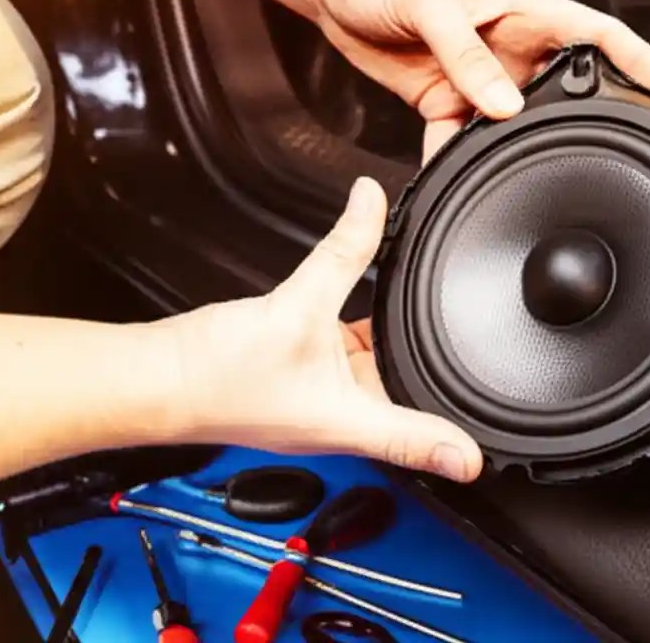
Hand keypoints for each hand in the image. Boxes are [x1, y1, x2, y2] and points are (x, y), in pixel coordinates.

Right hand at [162, 177, 482, 481]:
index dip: (458, 439)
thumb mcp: (297, 306)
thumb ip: (343, 254)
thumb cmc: (215, 377)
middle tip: (462, 323)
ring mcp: (326, 397)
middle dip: (429, 359)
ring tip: (423, 301)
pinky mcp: (307, 371)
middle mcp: (345, 418)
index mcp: (354, 424)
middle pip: (408, 390)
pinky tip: (376, 295)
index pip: (425, 438)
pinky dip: (364, 323)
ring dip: (395, 336)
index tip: (492, 445)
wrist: (158, 378)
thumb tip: (373, 205)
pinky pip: (351, 346)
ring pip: (380, 362)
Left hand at [283, 0, 649, 157]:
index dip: (639, 63)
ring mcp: (481, 75)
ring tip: (512, 169)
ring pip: (515, 122)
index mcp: (522, 8)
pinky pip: (464, 137)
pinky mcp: (448, 98)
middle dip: (581, 120)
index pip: (597, 34)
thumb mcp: (428, 3)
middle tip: (600, 154)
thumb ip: (467, 54)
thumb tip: (503, 104)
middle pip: (564, 87)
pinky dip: (458, 155)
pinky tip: (450, 168)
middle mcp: (510, 43)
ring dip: (511, 147)